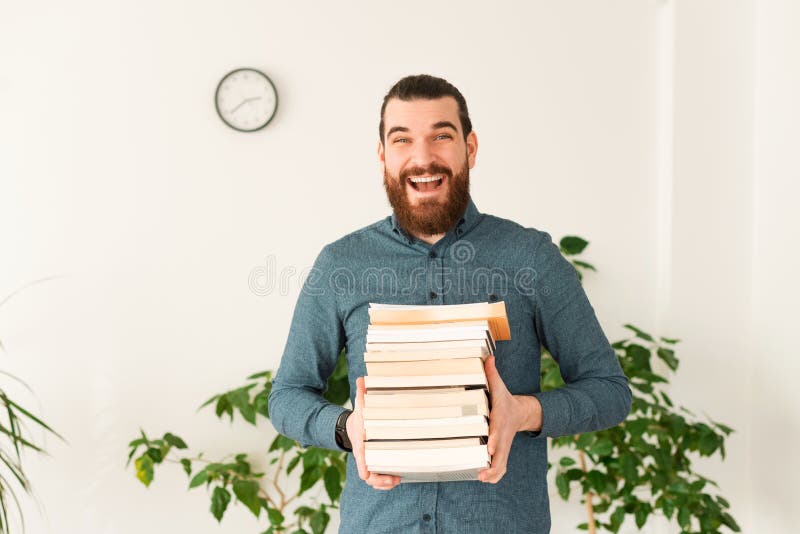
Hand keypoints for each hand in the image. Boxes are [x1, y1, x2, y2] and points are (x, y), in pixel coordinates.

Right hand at [347, 377, 400, 490]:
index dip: (364, 468)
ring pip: (373, 481)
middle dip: (381, 480)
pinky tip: (395, 478)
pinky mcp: (373, 464)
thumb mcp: (359, 407)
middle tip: (395, 478)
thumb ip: (361, 394)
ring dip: (384, 483)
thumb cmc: (359, 419)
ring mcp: (368, 462)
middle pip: (368, 476)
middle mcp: (363, 456)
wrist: (351, 427)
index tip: (368, 474)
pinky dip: (384, 482)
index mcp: (360, 445)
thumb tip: (361, 378)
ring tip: (396, 480)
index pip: (360, 460)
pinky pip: (376, 479)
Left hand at [478, 356, 542, 483]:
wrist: (520, 413)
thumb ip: (491, 373)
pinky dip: (495, 475)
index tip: (491, 447)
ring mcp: (504, 446)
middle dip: (493, 463)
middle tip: (482, 472)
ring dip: (493, 473)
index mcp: (501, 419)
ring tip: (481, 477)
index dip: (495, 438)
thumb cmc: (504, 400)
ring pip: (502, 464)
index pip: (498, 430)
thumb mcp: (499, 386)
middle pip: (501, 453)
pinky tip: (485, 479)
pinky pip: (501, 467)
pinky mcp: (503, 452)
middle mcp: (503, 435)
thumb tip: (488, 356)